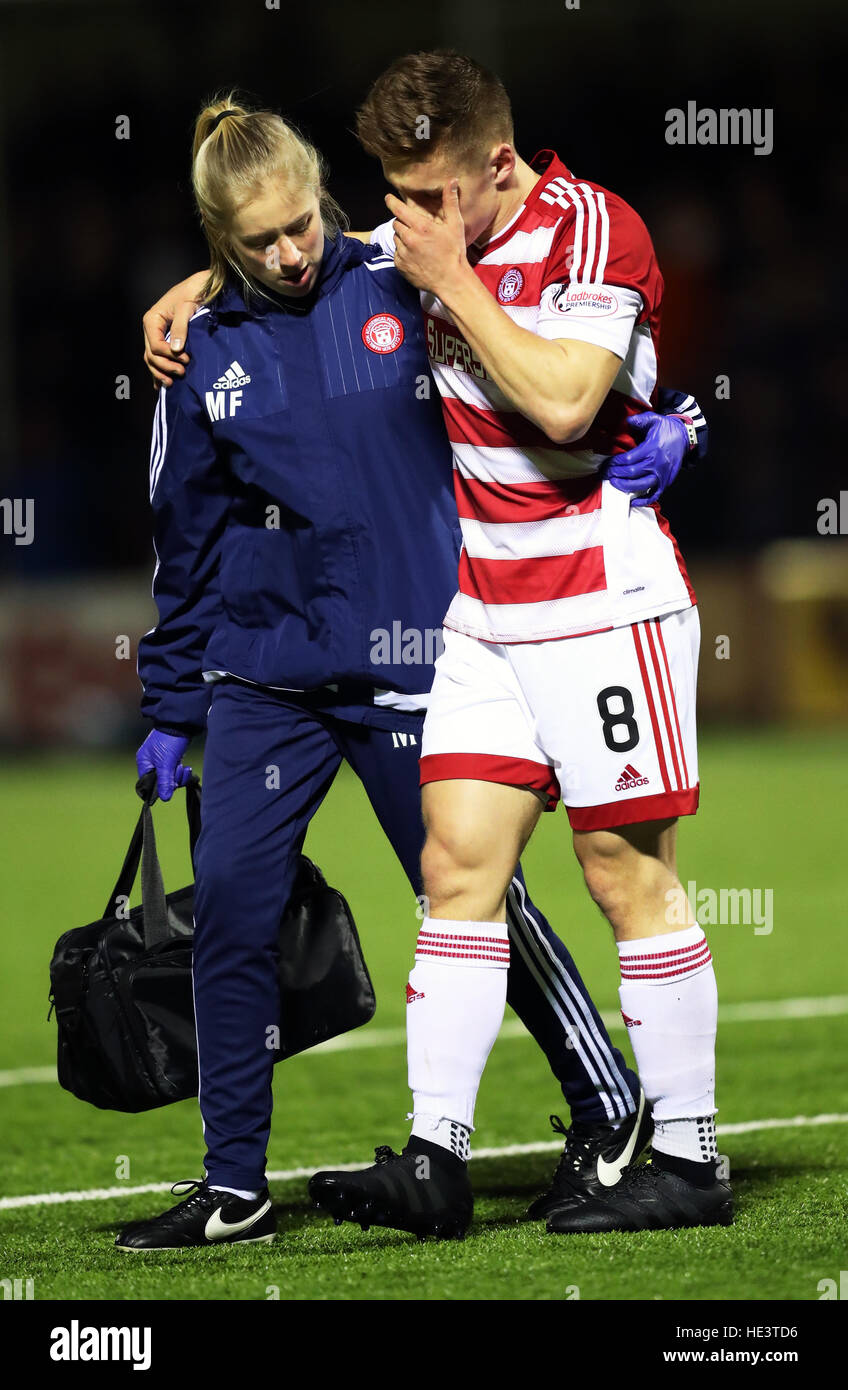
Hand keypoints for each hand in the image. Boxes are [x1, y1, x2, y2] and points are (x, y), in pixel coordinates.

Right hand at [136, 730, 191, 801]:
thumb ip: (164, 781)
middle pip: (160, 782)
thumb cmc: (169, 741)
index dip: (158, 788)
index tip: (169, 785)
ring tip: (183, 767)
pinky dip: (181, 772)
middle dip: (172, 780)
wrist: (182, 724)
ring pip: (169, 778)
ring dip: (178, 776)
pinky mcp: (171, 759)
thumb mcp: (166, 763)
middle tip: (177, 771)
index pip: (147, 784)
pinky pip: (175, 772)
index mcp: (143, 763)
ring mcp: (161, 761)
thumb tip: (164, 798)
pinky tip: (186, 767)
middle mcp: (150, 762)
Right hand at [142, 271, 209, 387]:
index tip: (186, 359)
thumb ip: (181, 328)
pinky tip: (164, 383)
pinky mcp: (166, 339)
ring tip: (172, 383)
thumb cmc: (194, 292)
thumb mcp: (187, 307)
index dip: (168, 356)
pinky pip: (158, 358)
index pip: (154, 345)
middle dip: (164, 366)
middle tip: (182, 372)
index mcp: (153, 319)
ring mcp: (157, 335)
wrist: (202, 285)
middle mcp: (151, 329)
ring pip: (153, 359)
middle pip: (151, 355)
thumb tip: (176, 350)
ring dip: (161, 372)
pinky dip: (160, 370)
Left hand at [386, 182, 468, 295]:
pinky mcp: (400, 266)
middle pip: (396, 223)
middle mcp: (408, 239)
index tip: (388, 198)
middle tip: (416, 229)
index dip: (391, 202)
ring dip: (403, 238)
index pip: (399, 209)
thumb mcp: (455, 225)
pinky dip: (403, 253)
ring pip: (396, 238)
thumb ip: (450, 202)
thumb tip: (452, 180)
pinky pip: (396, 254)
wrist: (451, 281)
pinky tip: (416, 256)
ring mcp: (403, 254)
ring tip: (418, 245)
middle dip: (403, 223)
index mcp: (420, 227)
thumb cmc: (454, 252)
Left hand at [604, 412, 689, 506]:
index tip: (608, 463)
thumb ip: (639, 420)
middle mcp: (656, 463)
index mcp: (651, 449)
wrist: (685, 437)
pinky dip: (644, 500)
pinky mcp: (666, 481)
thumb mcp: (654, 419)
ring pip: (641, 485)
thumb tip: (628, 421)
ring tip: (614, 483)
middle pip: (631, 473)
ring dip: (625, 486)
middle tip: (606, 473)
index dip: (615, 463)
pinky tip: (633, 501)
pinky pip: (654, 494)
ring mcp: (662, 474)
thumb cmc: (668, 429)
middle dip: (616, 474)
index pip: (628, 460)